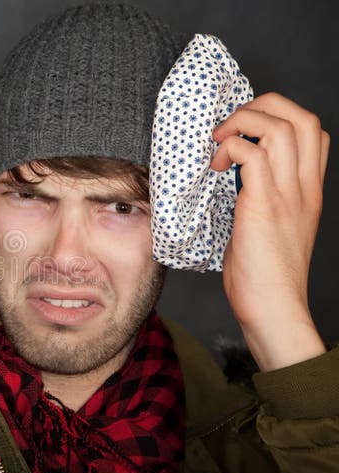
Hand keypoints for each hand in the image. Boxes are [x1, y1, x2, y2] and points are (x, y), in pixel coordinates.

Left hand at [210, 92, 329, 370]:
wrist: (273, 308)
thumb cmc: (264, 275)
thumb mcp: (270, 228)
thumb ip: (262, 199)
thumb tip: (235, 181)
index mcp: (308, 190)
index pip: (313, 131)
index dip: (279, 115)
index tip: (246, 130)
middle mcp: (304, 187)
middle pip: (301, 117)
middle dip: (261, 106)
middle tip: (230, 127)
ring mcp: (287, 194)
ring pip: (278, 127)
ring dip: (242, 124)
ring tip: (219, 144)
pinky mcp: (264, 206)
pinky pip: (250, 155)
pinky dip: (229, 149)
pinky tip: (216, 168)